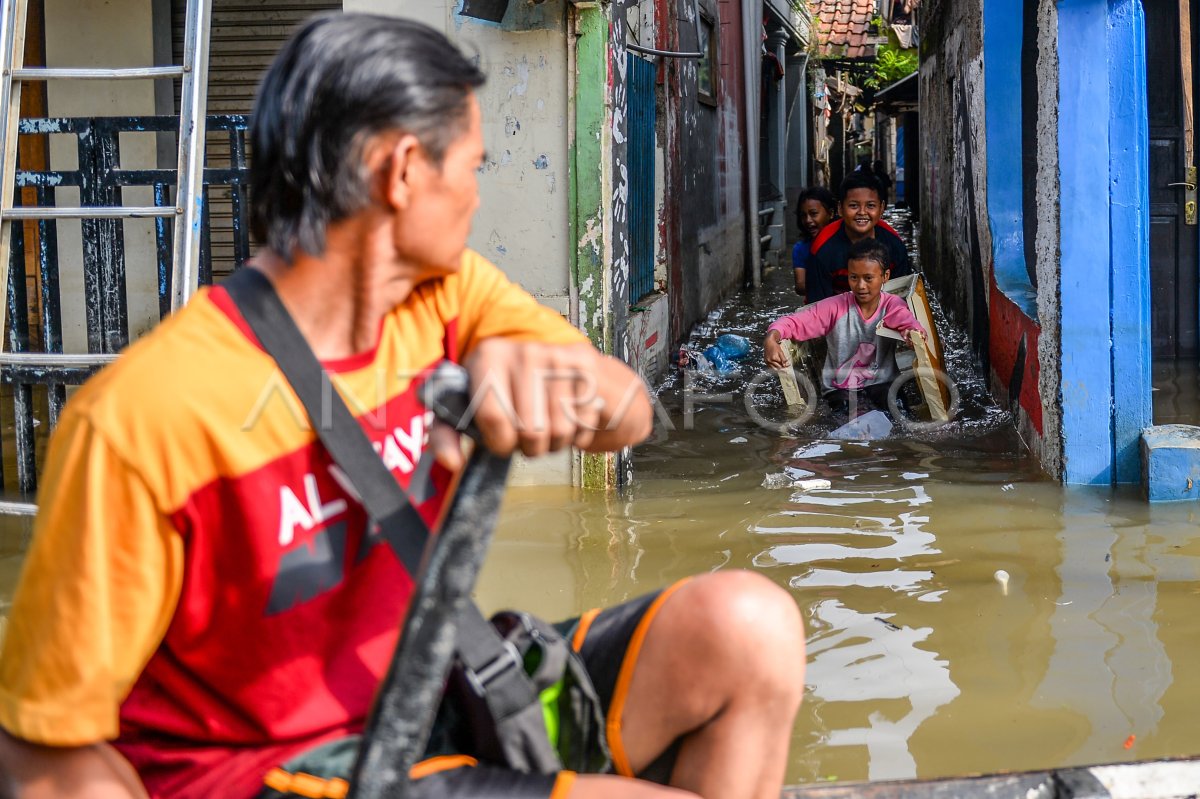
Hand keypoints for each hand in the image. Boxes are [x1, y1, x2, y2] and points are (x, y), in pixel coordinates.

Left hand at [430, 338, 650, 469]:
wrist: (564, 371)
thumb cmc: (514, 395)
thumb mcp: (471, 408)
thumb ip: (448, 434)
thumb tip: (451, 461)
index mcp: (488, 355)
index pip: (492, 416)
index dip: (498, 442)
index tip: (501, 441)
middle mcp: (524, 350)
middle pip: (528, 429)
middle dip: (529, 446)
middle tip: (527, 437)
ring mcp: (559, 357)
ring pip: (558, 431)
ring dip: (553, 443)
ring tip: (548, 429)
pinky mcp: (587, 367)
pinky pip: (582, 424)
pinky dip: (576, 434)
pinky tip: (568, 418)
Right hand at [764, 333, 789, 369]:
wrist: (768, 343)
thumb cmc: (775, 346)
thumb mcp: (780, 352)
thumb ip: (783, 359)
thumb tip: (786, 365)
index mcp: (774, 358)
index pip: (781, 364)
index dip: (785, 365)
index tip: (789, 365)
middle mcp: (770, 361)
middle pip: (778, 367)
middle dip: (782, 367)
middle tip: (786, 366)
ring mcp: (767, 361)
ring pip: (774, 368)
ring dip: (778, 368)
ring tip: (781, 366)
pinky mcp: (765, 361)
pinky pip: (770, 367)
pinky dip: (774, 367)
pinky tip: (776, 364)